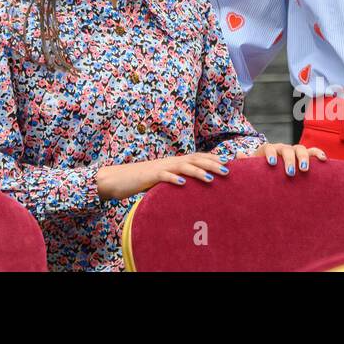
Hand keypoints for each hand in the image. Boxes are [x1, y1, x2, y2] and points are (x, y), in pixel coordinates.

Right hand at [95, 152, 231, 200]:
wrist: (116, 178)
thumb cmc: (140, 181)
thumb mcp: (161, 180)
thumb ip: (174, 179)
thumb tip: (189, 186)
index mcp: (172, 162)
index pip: (196, 157)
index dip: (211, 158)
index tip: (227, 162)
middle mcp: (168, 161)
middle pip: (194, 159)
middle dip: (211, 164)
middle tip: (227, 171)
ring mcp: (159, 168)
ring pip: (182, 166)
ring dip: (197, 171)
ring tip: (211, 179)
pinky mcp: (149, 176)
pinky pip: (163, 176)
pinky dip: (173, 179)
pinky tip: (183, 183)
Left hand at [235, 142, 326, 175]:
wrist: (273, 179)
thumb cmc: (262, 175)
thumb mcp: (253, 170)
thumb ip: (246, 163)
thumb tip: (239, 154)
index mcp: (268, 151)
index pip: (268, 147)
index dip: (270, 154)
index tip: (271, 163)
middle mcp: (282, 149)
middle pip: (286, 149)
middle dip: (289, 159)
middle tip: (290, 173)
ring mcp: (294, 152)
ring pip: (300, 149)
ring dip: (303, 158)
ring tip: (304, 170)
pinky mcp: (306, 157)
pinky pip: (313, 152)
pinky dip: (318, 154)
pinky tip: (324, 160)